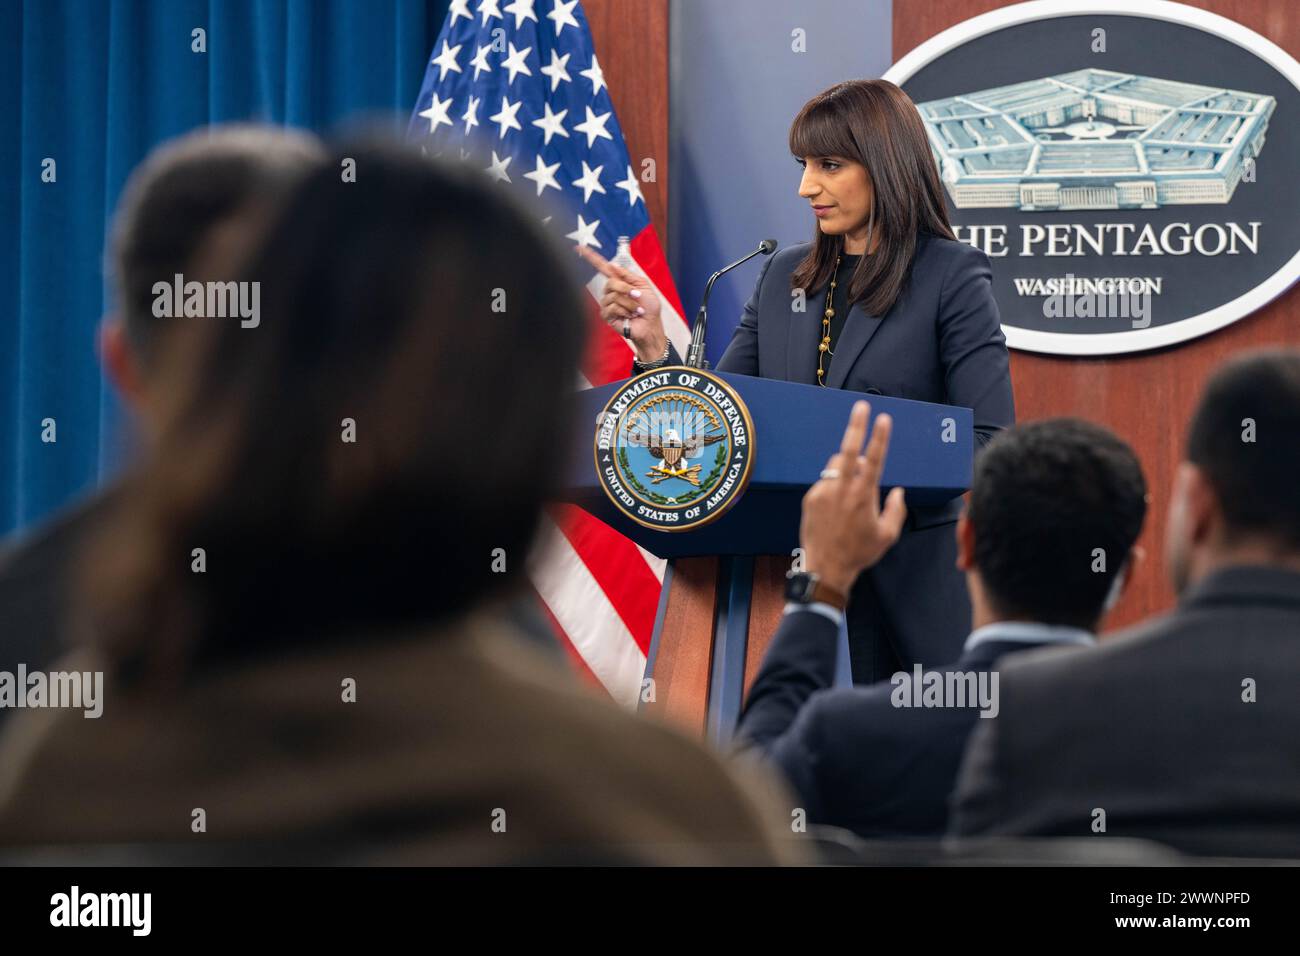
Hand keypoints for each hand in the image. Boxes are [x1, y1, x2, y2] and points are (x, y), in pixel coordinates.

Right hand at [576, 245, 666, 362]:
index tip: (579, 247)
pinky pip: (612, 307)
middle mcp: (610, 291)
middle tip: (637, 296)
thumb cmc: (649, 307)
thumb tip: (612, 264)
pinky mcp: (606, 315)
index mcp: (619, 281)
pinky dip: (624, 311)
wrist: (651, 325)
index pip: (602, 267)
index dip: (591, 257)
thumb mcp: (643, 285)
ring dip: (629, 303)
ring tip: (636, 310)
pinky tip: (629, 316)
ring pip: (613, 296)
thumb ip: (628, 275)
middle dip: (626, 289)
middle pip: (611, 282)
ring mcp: (607, 303)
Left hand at [799, 400, 906, 595]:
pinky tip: (838, 504)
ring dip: (847, 465)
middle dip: (856, 425)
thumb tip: (897, 490)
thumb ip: (896, 510)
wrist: (826, 567)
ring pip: (836, 465)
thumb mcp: (887, 536)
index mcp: (863, 496)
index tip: (883, 418)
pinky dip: (834, 484)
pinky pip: (825, 481)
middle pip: (848, 449)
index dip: (879, 437)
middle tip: (861, 406)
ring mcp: (823, 491)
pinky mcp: (810, 497)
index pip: (874, 459)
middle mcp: (842, 490)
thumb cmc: (860, 553)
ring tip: (854, 485)